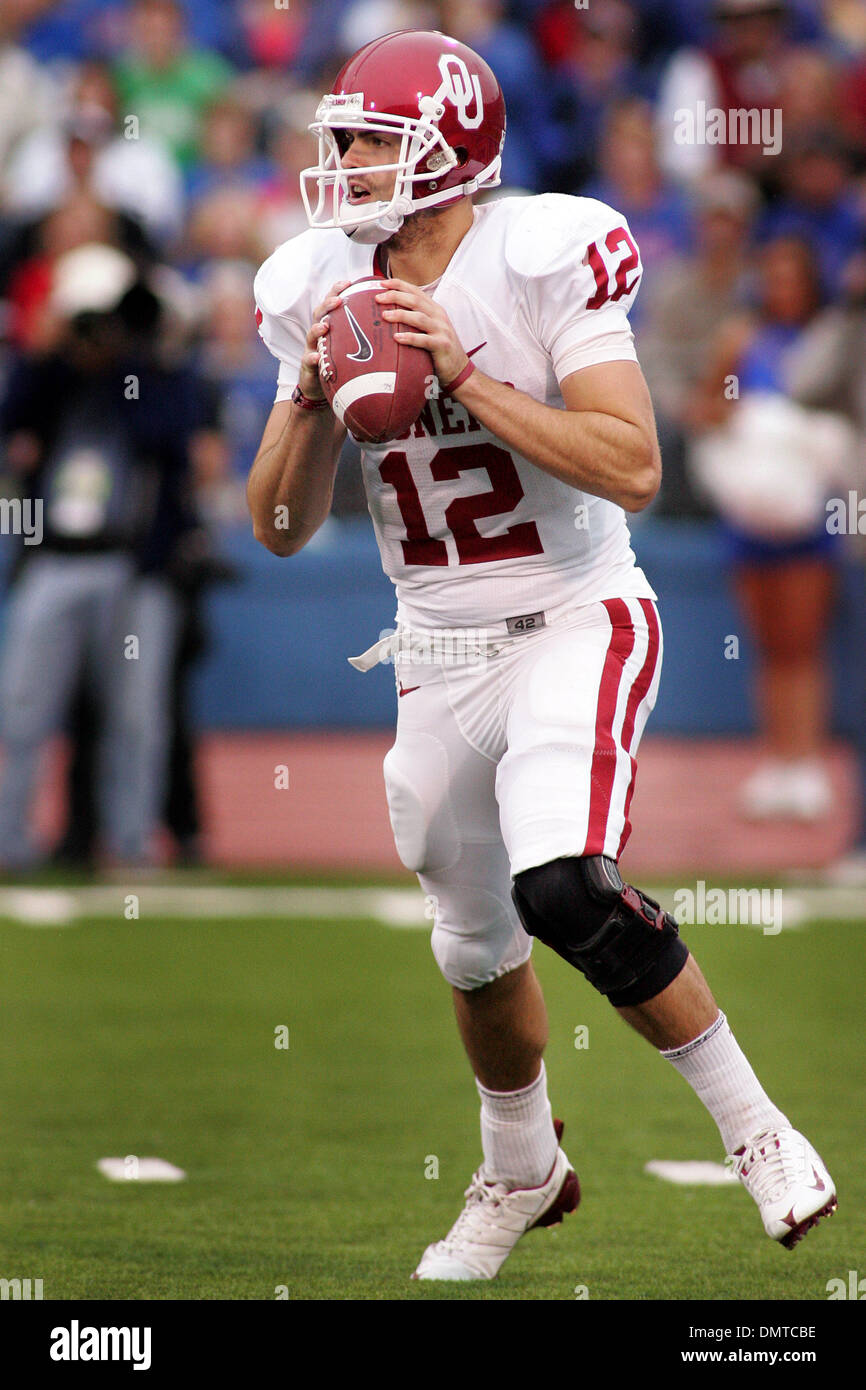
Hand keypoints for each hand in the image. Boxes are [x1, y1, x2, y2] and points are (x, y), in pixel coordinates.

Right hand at [299, 280, 351, 400]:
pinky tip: (317, 357)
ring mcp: (312, 348)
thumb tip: (388, 322)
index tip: (349, 282)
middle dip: (328, 305)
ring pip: (312, 335)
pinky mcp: (307, 366)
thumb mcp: (349, 346)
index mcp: (330, 326)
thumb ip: (362, 333)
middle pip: (320, 314)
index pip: (332, 304)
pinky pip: (308, 361)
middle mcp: (318, 334)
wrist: (319, 387)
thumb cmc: (338, 363)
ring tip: (325, 326)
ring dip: (317, 329)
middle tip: (338, 300)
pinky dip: (312, 358)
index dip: (337, 291)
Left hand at [375, 279, 468, 387]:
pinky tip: (397, 338)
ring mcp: (441, 330)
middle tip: (378, 298)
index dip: (399, 285)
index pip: (416, 291)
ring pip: (419, 317)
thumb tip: (389, 314)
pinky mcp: (442, 345)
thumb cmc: (438, 349)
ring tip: (385, 315)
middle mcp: (438, 316)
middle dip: (396, 296)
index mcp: (434, 309)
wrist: (458, 368)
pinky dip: (410, 338)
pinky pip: (424, 340)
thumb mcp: (429, 329)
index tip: (382, 283)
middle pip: (415, 300)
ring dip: (400, 315)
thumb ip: (415, 319)